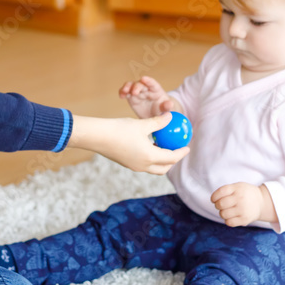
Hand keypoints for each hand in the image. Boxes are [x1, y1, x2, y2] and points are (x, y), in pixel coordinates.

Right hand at [67, 113, 188, 174]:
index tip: (187, 147)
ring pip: (153, 168)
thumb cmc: (120, 129)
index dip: (181, 153)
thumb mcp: (142, 124)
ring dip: (161, 160)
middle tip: (176, 150)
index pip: (171, 158)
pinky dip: (150, 158)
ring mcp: (134, 166)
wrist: (97, 137)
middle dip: (172, 161)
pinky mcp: (126, 163)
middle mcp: (143, 166)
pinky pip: (144, 164)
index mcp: (150, 157)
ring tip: (163, 147)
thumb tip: (171, 116)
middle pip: (163, 168)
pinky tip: (148, 146)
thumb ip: (158, 122)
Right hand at [118, 76, 179, 117]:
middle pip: (140, 84)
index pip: (152, 83)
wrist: (155, 117)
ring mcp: (138, 92)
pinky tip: (121, 96)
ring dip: (127, 87)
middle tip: (135, 92)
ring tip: (125, 91)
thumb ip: (167, 106)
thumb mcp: (166, 110)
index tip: (144, 78)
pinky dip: (122, 92)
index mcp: (156, 90)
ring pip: (131, 86)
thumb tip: (169, 104)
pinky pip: (125, 93)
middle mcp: (146, 89)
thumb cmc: (162, 111)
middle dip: (137, 86)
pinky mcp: (131, 98)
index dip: (148, 80)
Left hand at [211, 183, 276, 226]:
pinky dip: (227, 220)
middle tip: (222, 205)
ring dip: (222, 213)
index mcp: (237, 188)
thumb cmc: (244, 193)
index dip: (214, 197)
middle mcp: (240, 198)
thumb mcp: (237, 186)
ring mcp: (243, 209)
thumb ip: (225, 190)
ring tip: (228, 210)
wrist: (261, 202)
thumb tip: (214, 200)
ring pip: (223, 214)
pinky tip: (232, 216)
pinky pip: (229, 222)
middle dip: (217, 205)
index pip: (220, 193)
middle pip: (220, 204)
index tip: (214, 200)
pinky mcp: (244, 220)